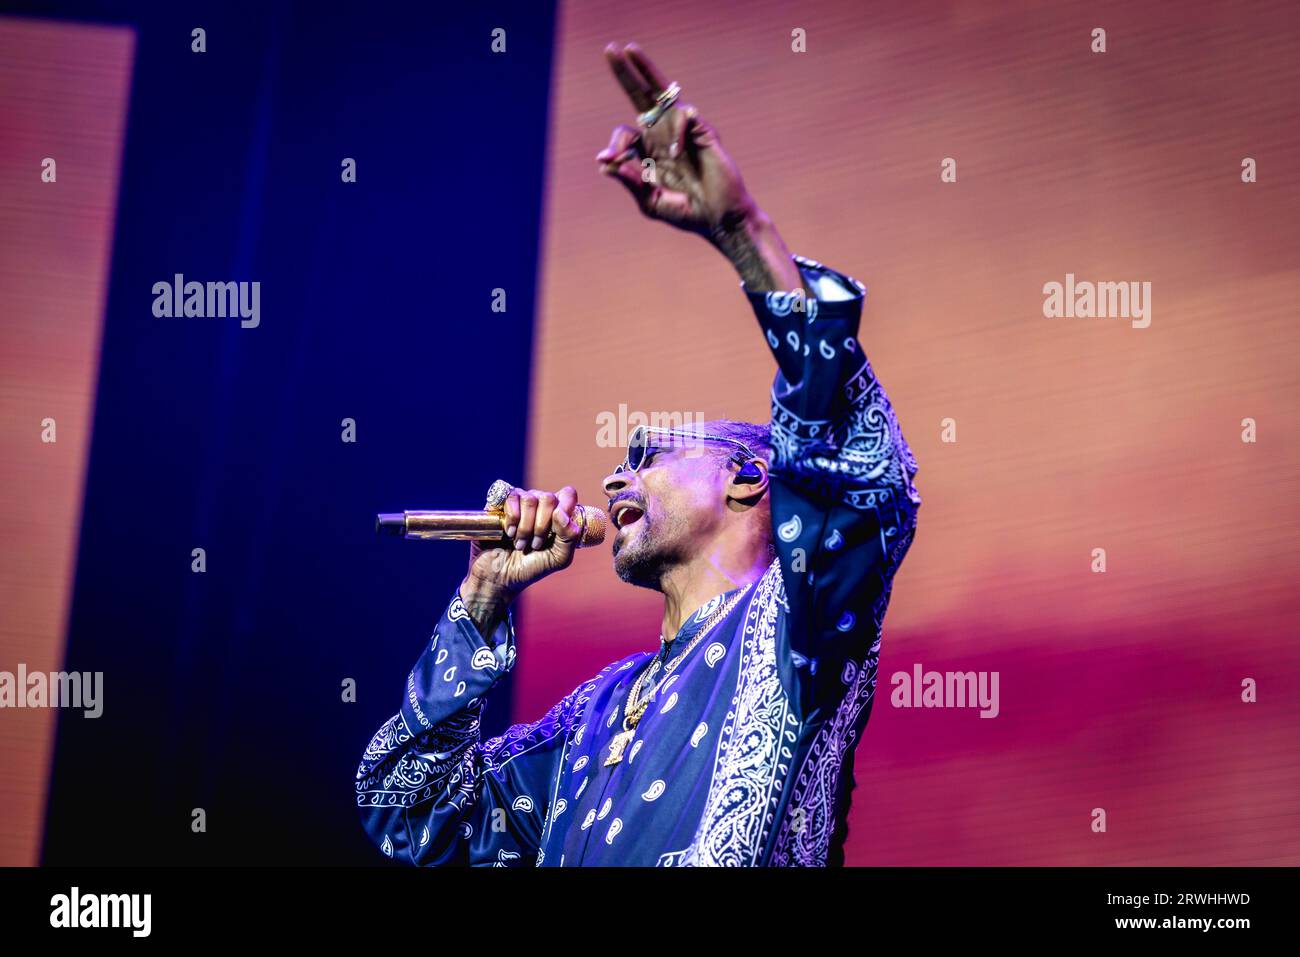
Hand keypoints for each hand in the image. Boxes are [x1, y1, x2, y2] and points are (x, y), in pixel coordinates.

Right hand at [462, 485, 584, 601]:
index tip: (556, 529)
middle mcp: (540, 504)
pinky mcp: (501, 503)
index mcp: (558, 514)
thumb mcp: (559, 558)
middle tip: (535, 544)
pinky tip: (509, 533)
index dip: (565, 507)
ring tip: (520, 543)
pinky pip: (511, 497)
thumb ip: (570, 536)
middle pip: (548, 498)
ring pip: (529, 499)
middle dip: (541, 526)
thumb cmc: (532, 567)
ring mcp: (520, 502)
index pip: (568, 494)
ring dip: (525, 527)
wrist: (501, 577)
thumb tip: (560, 513)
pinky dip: (512, 518)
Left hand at [596, 42, 755, 238]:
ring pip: (664, 96)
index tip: (608, 160)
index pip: (624, 135)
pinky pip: (684, 115)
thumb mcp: (651, 202)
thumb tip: (605, 164)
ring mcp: (683, 131)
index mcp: (648, 153)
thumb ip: (630, 183)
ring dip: (651, 89)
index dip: (614, 146)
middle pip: (641, 97)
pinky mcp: (703, 130)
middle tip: (612, 50)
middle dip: (626, 73)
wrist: (719, 219)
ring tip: (647, 93)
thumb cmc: (687, 212)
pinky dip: (676, 132)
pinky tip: (678, 154)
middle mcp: (663, 136)